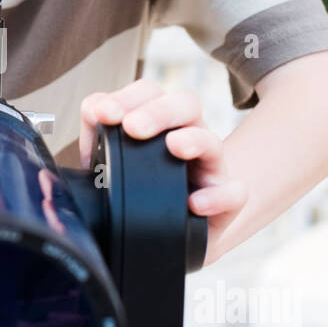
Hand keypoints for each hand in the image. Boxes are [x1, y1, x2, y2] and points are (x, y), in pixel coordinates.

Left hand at [79, 79, 248, 257]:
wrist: (171, 232)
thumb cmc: (140, 190)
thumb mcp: (111, 162)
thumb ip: (98, 134)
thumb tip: (92, 110)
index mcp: (161, 123)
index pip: (151, 93)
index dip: (128, 97)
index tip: (103, 114)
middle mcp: (190, 137)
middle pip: (186, 105)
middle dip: (158, 112)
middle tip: (132, 128)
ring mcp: (210, 168)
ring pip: (212, 141)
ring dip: (193, 139)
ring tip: (173, 147)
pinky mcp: (225, 202)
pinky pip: (234, 193)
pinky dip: (217, 196)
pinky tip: (194, 203)